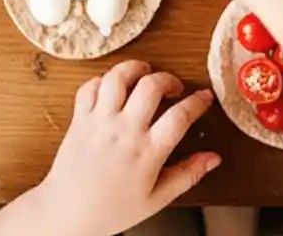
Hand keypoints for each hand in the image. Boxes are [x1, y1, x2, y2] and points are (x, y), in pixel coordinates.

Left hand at [29, 61, 218, 235]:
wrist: (68, 213)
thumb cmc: (112, 210)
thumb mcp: (157, 199)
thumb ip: (188, 175)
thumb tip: (213, 158)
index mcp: (147, 152)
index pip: (180, 116)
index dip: (198, 101)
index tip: (204, 97)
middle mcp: (124, 131)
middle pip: (151, 86)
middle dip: (168, 79)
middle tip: (174, 87)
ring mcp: (99, 122)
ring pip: (118, 78)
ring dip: (134, 69)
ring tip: (144, 73)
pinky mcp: (79, 119)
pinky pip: (89, 87)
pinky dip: (102, 80)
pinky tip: (113, 87)